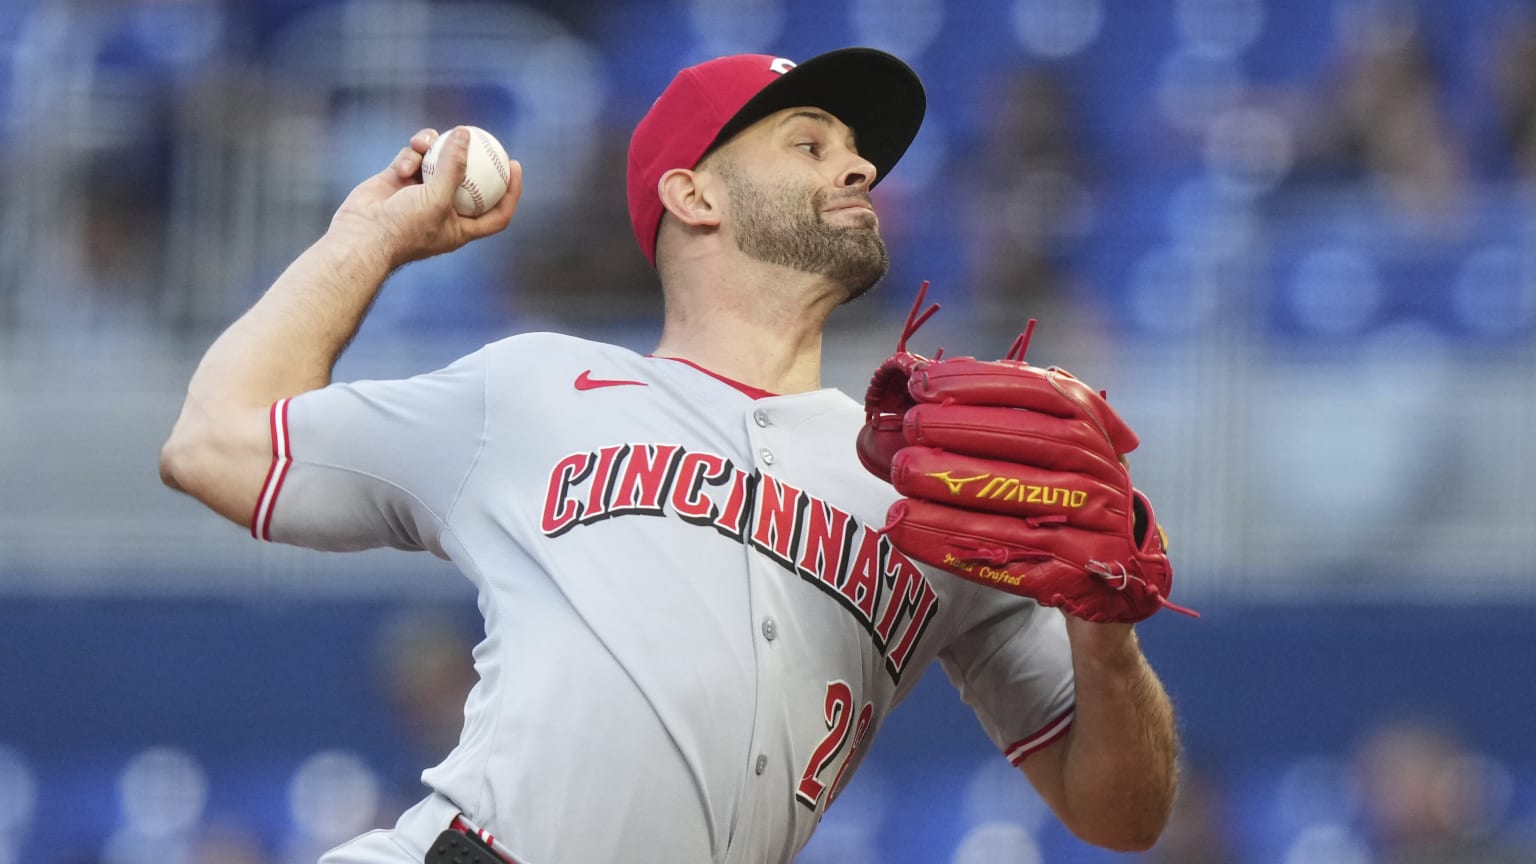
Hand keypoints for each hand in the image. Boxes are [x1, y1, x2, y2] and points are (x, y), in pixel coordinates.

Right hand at [326, 127, 522, 268]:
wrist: (360, 236)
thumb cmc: (404, 228)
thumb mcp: (437, 198)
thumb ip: (454, 167)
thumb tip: (466, 135)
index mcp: (460, 227)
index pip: (496, 212)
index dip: (510, 191)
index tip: (514, 166)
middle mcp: (442, 210)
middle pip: (467, 180)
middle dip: (473, 158)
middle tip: (482, 136)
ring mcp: (420, 194)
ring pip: (436, 161)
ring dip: (432, 148)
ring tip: (425, 143)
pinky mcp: (398, 180)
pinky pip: (412, 158)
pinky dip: (409, 157)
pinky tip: (403, 165)